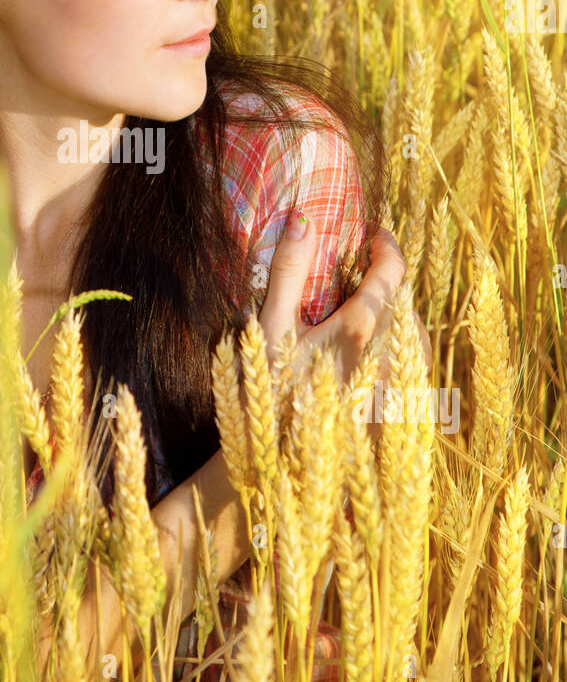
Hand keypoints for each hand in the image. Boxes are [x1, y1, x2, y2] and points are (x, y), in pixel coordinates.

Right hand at [256, 212, 429, 389]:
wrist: (285, 464)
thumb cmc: (273, 392)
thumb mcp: (271, 326)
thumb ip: (289, 269)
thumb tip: (304, 217)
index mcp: (364, 325)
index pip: (393, 266)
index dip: (384, 240)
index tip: (368, 230)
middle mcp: (395, 351)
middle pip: (403, 298)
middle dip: (382, 279)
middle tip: (351, 273)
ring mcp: (403, 381)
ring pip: (409, 329)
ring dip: (388, 313)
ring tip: (355, 313)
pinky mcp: (403, 406)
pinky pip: (409, 361)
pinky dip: (391, 346)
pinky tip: (361, 356)